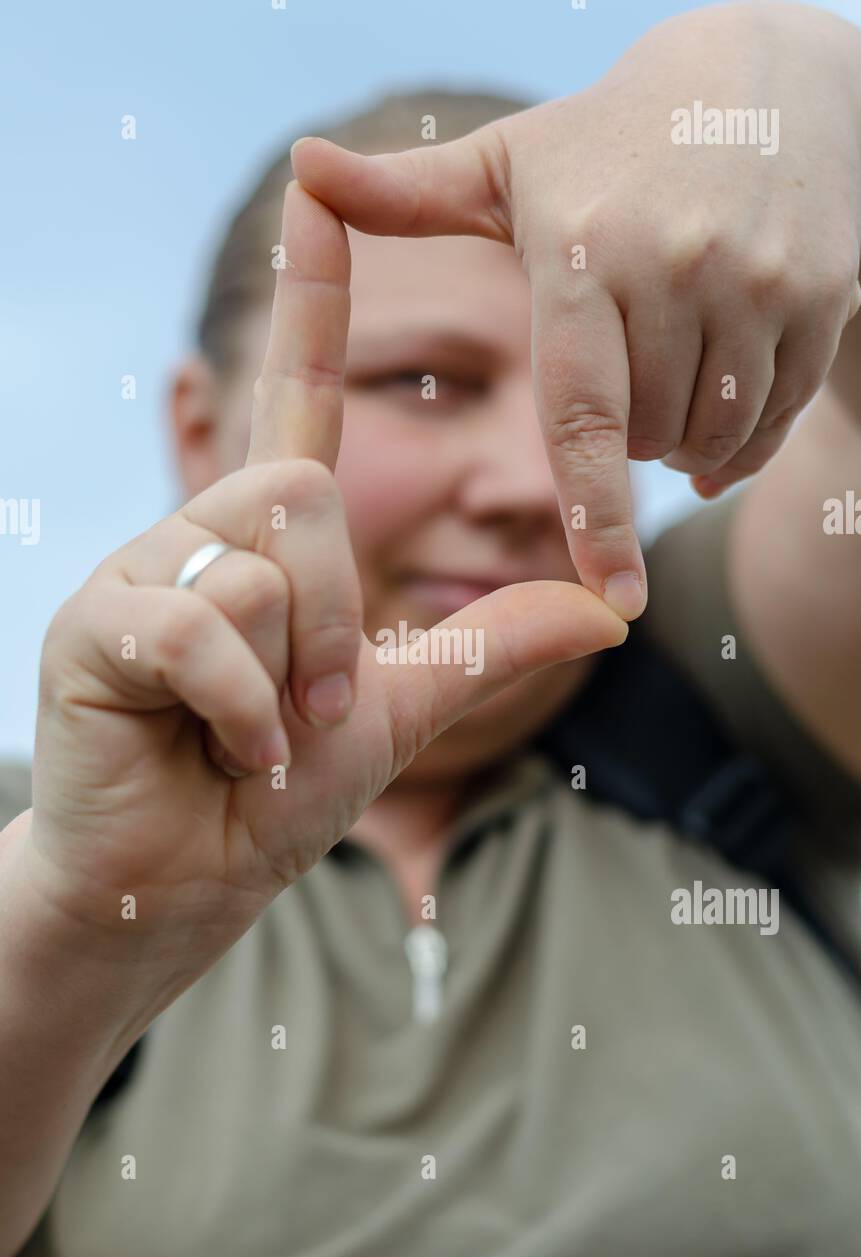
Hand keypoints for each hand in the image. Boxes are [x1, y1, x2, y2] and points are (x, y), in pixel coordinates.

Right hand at [22, 182, 626, 978]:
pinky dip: (243, 708)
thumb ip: (492, 645)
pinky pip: (202, 625)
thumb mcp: (401, 708)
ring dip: (293, 676)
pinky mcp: (96, 622)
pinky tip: (226, 750)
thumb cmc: (276, 794)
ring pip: (259, 562)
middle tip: (322, 706)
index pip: (298, 394)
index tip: (319, 191)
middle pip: (304, 494)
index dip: (315, 296)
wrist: (186, 883)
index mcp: (271, 542)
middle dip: (338, 618)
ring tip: (262, 737)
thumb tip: (613, 608)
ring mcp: (142, 570)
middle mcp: (204, 532)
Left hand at [290, 1, 860, 618]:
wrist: (764, 84)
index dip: (596, 519)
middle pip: (648, 439)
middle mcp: (677, 267)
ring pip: (715, 437)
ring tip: (669, 384)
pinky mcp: (823, 296)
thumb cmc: (608, 140)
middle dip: (629, 444)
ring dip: (686, 444)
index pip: (582, 417)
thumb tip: (301, 169)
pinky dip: (745, 439)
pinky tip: (725, 400)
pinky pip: (776, 419)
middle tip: (625, 386)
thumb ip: (405, 195)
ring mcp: (761, 283)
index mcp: (586, 252)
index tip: (615, 602)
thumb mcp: (508, 164)